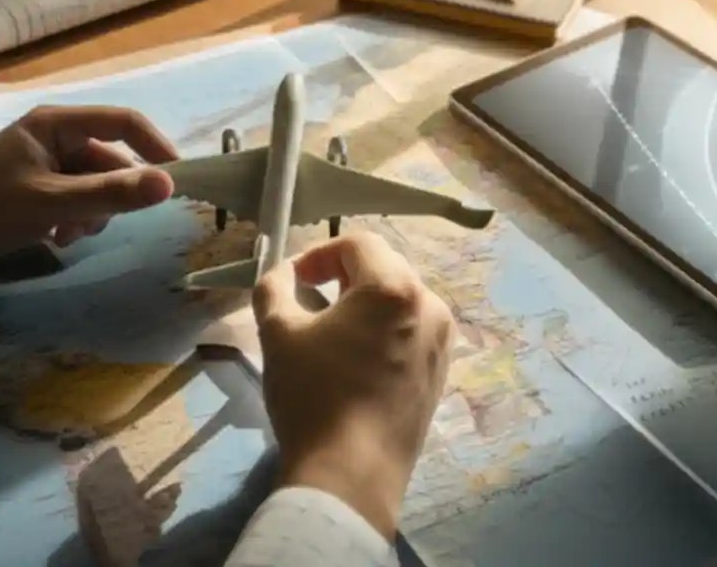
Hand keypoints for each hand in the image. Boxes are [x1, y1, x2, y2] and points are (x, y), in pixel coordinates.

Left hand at [0, 106, 177, 271]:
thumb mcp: (50, 203)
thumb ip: (110, 194)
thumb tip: (170, 185)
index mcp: (57, 124)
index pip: (125, 122)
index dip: (156, 148)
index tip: (178, 182)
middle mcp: (56, 137)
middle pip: (112, 162)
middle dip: (110, 197)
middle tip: (91, 225)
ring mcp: (48, 164)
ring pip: (97, 187)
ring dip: (91, 215)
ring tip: (63, 235)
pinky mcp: (39, 189)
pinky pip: (78, 201)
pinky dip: (74, 221)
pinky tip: (54, 239)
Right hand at [252, 233, 454, 539]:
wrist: (351, 474)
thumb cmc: (313, 396)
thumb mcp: (278, 334)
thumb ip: (274, 288)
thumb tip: (281, 273)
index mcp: (394, 288)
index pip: (358, 244)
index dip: (320, 253)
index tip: (295, 280)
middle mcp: (430, 306)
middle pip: (385, 269)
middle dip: (345, 276)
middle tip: (310, 300)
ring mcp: (442, 342)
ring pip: (402, 302)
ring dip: (367, 305)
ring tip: (333, 333)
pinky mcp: (442, 373)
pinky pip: (413, 333)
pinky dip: (385, 333)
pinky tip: (357, 362)